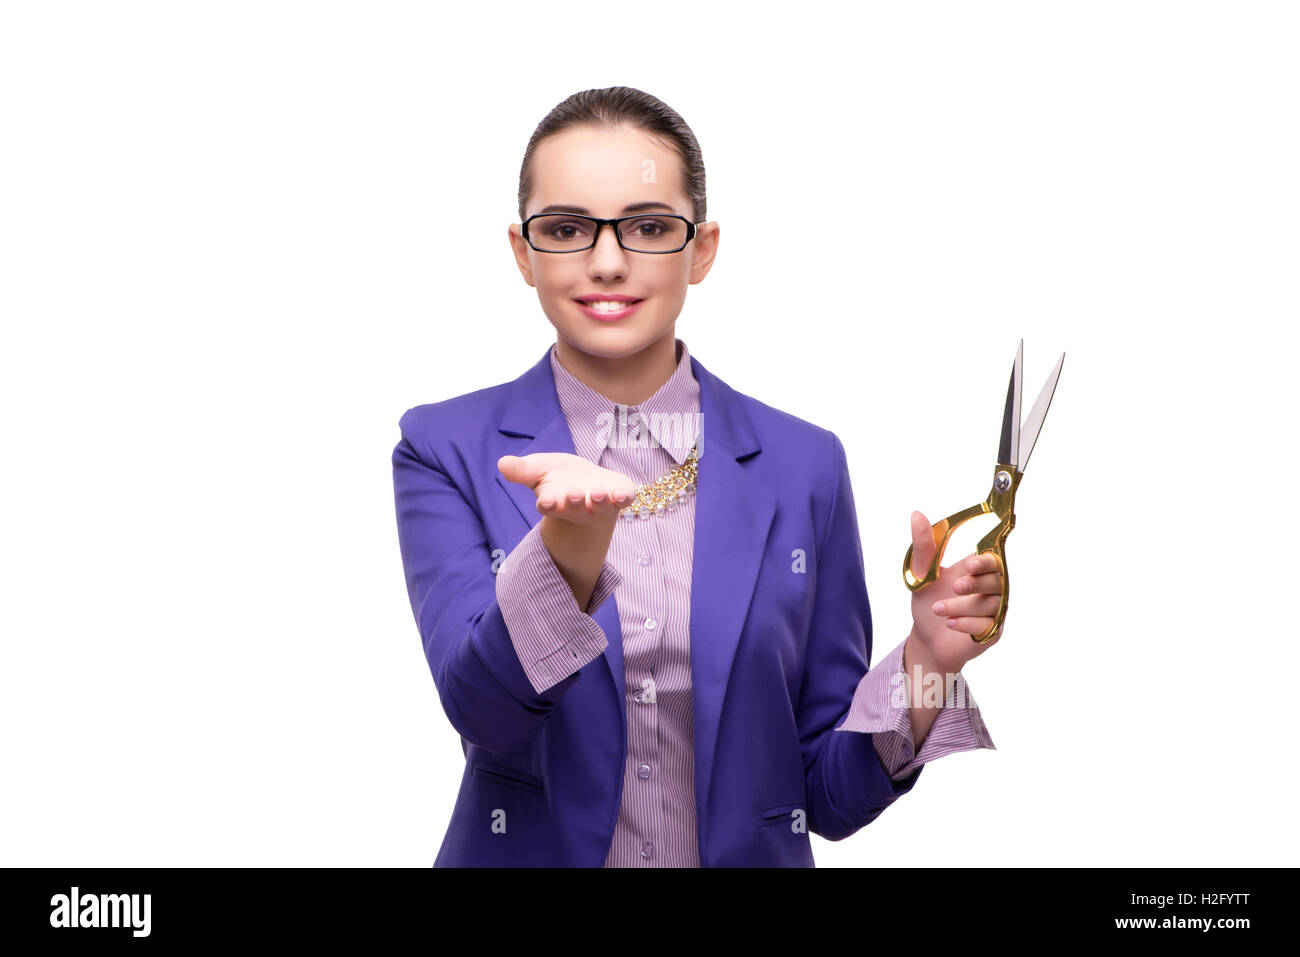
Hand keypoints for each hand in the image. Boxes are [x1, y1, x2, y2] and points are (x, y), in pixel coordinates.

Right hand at [497, 452, 638, 525]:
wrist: (589, 483)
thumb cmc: (560, 479)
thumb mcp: (538, 470)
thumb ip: (522, 470)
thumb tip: (502, 463)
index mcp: (555, 502)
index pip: (549, 507)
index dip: (548, 505)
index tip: (546, 501)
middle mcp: (577, 507)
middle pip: (574, 508)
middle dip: (575, 502)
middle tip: (575, 494)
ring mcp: (599, 505)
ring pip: (599, 508)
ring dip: (600, 502)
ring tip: (599, 493)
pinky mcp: (619, 498)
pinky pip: (622, 501)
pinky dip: (622, 498)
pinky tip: (622, 494)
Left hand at [907, 509, 1004, 674]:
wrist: (926, 638)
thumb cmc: (929, 601)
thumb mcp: (922, 574)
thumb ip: (924, 546)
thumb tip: (916, 515)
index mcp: (977, 570)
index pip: (993, 560)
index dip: (986, 562)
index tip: (970, 564)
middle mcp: (990, 589)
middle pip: (997, 581)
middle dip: (976, 583)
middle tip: (955, 586)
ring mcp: (993, 612)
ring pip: (988, 605)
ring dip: (961, 606)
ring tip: (937, 609)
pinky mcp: (991, 632)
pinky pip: (986, 626)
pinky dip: (967, 623)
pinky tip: (950, 623)